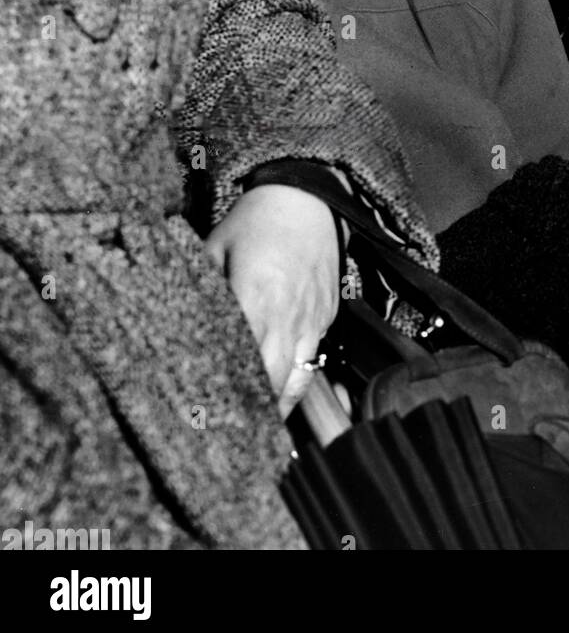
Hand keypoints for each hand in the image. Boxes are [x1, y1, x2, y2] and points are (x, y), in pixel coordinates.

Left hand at [205, 185, 340, 417]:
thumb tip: (177, 322)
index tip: (207, 415)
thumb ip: (202, 287)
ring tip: (259, 426)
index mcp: (255, 297)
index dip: (225, 390)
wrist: (307, 197)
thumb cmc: (258, 219)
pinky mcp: (326, 315)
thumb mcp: (216, 247)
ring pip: (298, 378)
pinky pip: (312, 357)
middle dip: (254, 411)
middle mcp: (287, 315)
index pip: (239, 359)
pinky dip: (297, 377)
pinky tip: (280, 388)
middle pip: (272, 381)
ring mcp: (311, 318)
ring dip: (279, 404)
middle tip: (230, 435)